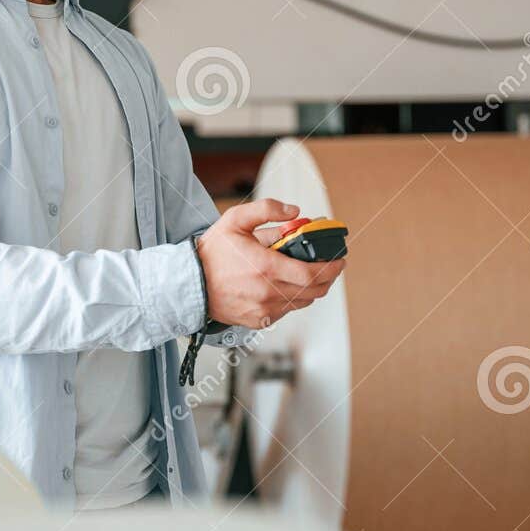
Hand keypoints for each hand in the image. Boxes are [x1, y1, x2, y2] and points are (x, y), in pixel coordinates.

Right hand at [195, 199, 345, 328]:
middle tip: (331, 266)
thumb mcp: (236, 219)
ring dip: (312, 288)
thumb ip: (267, 209)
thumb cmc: (211, 254)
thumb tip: (295, 212)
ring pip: (303, 302)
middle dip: (329, 277)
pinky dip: (294, 299)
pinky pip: (287, 311)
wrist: (190, 284)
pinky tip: (287, 286)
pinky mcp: (259, 320)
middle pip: (314, 290)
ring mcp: (264, 309)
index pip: (312, 273)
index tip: (340, 259)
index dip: (332, 268)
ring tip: (310, 273)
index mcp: (266, 268)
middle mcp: (267, 292)